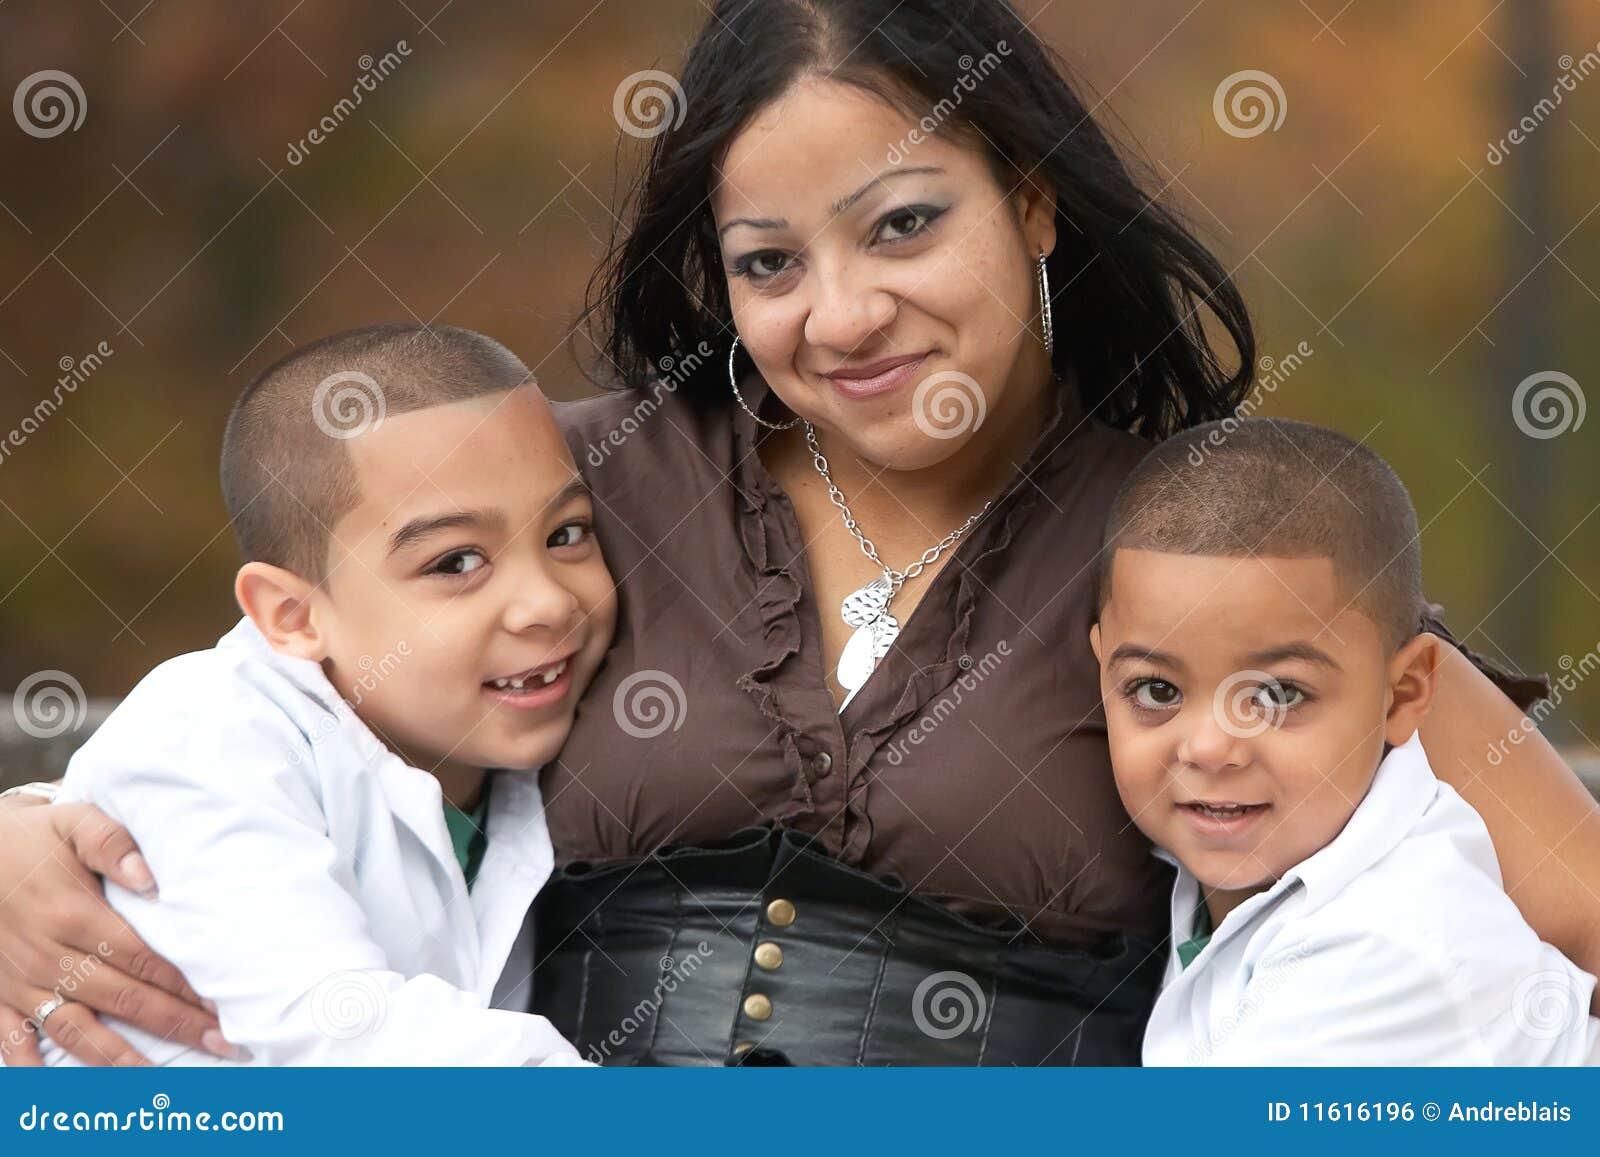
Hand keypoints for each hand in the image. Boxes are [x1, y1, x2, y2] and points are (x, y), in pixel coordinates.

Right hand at [0, 796, 229, 1064]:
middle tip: (224, 1045)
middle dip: (176, 1025)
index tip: (224, 1005)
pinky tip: (57, 1090)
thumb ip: (113, 843)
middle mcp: (50, 957)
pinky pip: (13, 1038)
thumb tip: (149, 877)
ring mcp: (21, 981)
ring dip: (120, 1060)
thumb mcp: (72, 822)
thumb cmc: (30, 838)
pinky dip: (32, 1066)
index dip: (185, 985)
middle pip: (124, 1000)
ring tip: (160, 1081)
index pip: (144, 960)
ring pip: (76, 1031)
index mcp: (77, 917)